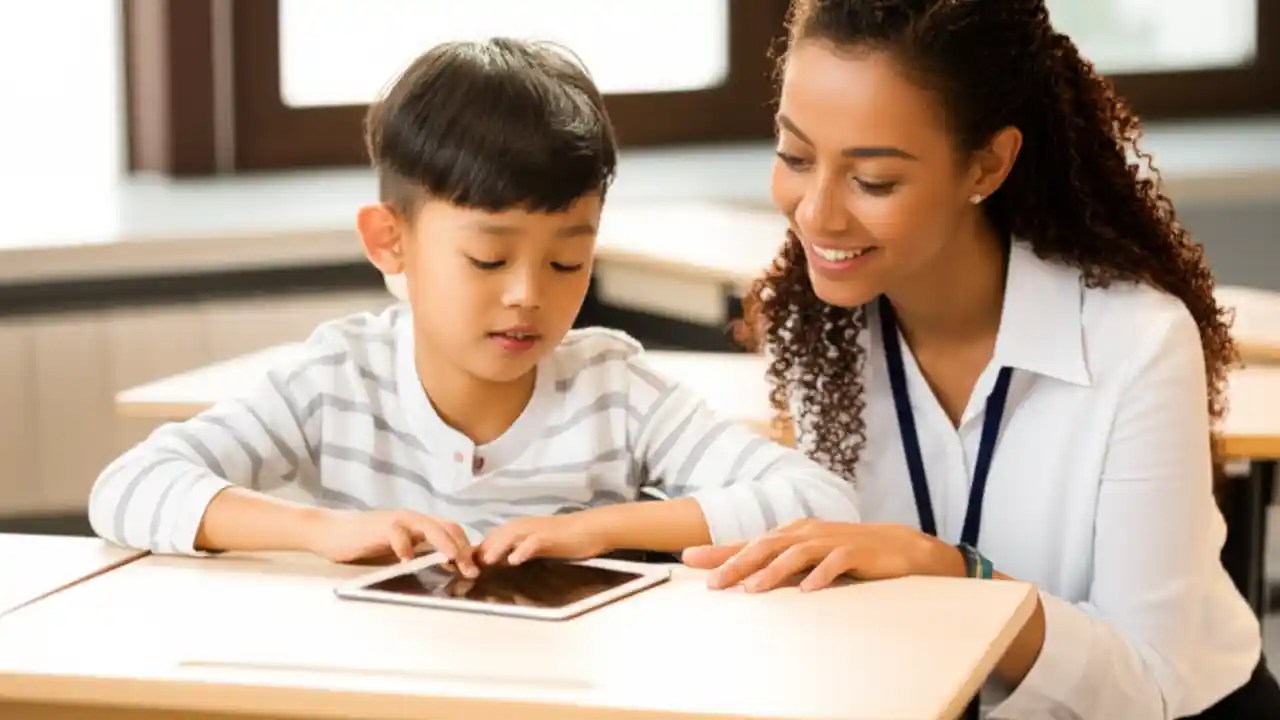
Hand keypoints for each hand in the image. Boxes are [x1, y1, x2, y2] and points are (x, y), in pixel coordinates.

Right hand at [305, 509, 477, 575]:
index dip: (468, 549)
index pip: (453, 532)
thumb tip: (449, 567)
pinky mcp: (380, 525)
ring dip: (444, 542)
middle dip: (463, 548)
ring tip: (453, 559)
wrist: (333, 532)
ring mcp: (398, 520)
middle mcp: (414, 520)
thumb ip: (421, 553)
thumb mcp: (400, 549)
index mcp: (421, 526)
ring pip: (429, 526)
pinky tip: (408, 560)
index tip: (475, 570)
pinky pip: (397, 532)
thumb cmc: (367, 542)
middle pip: (448, 527)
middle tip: (471, 571)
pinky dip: (405, 545)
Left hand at [477, 513, 612, 566]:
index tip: (466, 566)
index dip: (478, 551)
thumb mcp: (537, 545)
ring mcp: (536, 530)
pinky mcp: (549, 536)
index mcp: (519, 528)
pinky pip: (533, 542)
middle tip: (469, 568)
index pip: (491, 538)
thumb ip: (519, 550)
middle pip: (496, 535)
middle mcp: (524, 526)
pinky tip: (514, 560)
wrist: (590, 529)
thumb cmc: (565, 538)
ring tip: (485, 562)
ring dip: (497, 548)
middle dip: (482, 550)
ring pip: (511, 535)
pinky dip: (523, 550)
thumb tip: (501, 561)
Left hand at [682, 519, 963, 591]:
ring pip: (795, 553)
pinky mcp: (855, 551)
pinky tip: (807, 590)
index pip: (749, 542)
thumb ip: (778, 566)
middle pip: (765, 546)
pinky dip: (820, 575)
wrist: (898, 546)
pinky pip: (835, 562)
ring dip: (773, 572)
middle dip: (737, 564)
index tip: (688, 558)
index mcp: (792, 533)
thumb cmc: (847, 553)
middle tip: (714, 583)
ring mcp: (830, 540)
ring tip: (752, 589)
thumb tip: (743, 580)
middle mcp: (806, 532)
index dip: (720, 551)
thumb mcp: (807, 558)